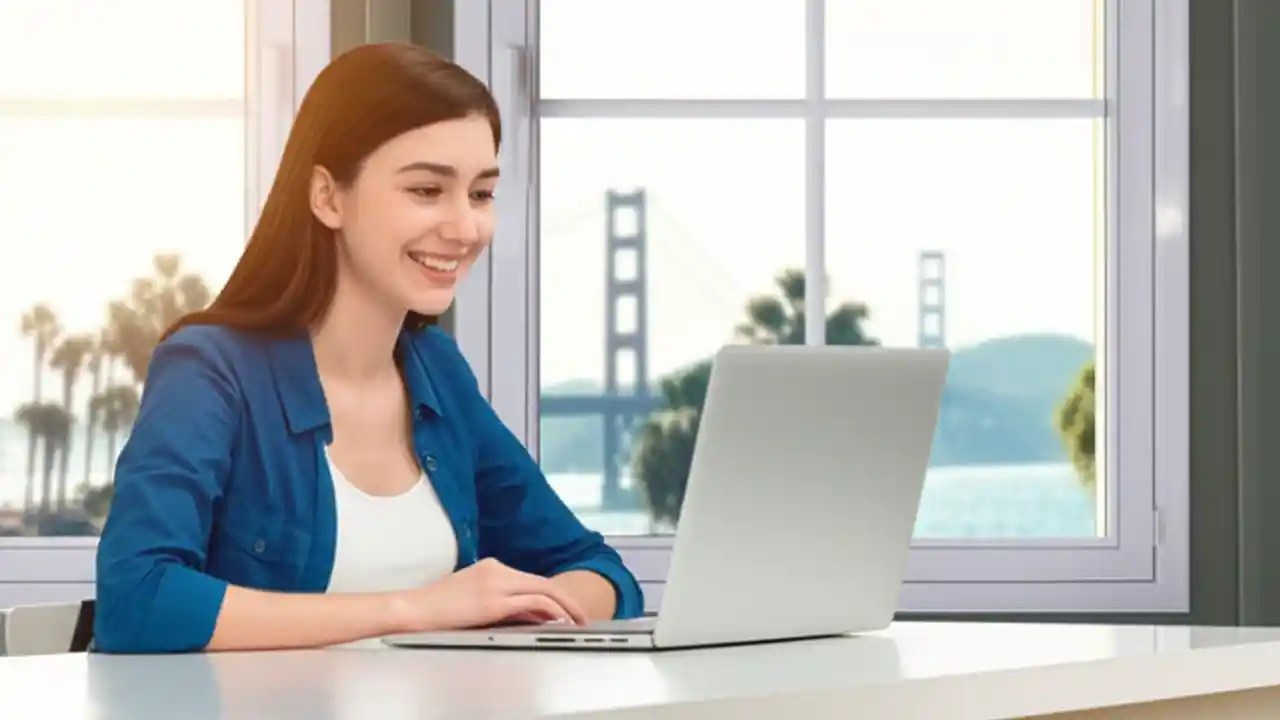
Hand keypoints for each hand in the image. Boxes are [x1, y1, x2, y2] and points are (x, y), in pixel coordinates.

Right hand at [390, 558, 588, 632]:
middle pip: (543, 582)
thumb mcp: (474, 597)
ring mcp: (497, 583)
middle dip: (567, 599)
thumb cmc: (438, 607)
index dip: (553, 595)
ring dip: (565, 606)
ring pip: (544, 589)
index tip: (566, 609)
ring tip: (577, 621)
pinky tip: (560, 621)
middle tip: (581, 615)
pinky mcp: (494, 600)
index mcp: (492, 566)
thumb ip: (502, 602)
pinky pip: (533, 602)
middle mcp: (498, 569)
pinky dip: (552, 610)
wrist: (414, 608)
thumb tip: (531, 614)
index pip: (532, 580)